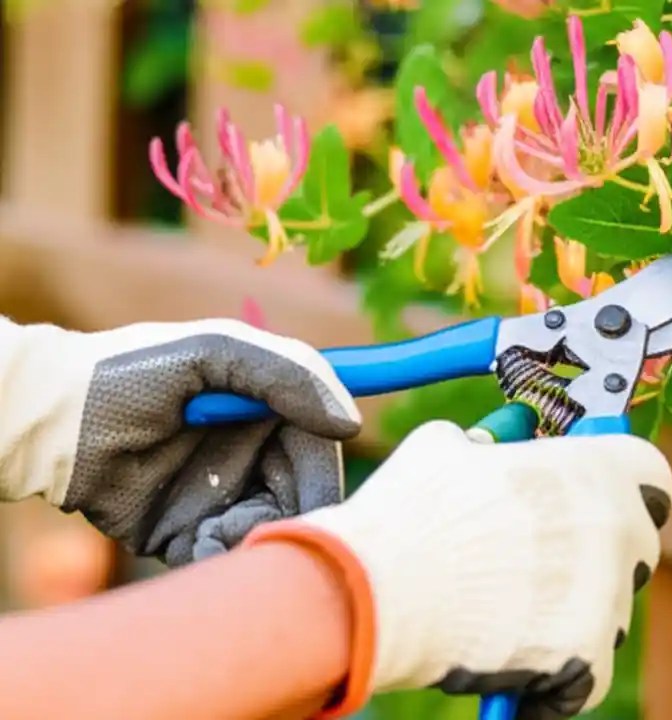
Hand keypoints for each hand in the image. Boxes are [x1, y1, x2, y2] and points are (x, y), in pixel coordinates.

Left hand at [0, 318, 360, 564]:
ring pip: (272, 529)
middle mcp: (248, 452)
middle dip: (298, 512)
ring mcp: (218, 495)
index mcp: (263, 407)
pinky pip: (226, 557)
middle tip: (273, 520)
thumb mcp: (214, 352)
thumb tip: (351, 423)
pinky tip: (206, 544)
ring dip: (260, 536)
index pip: (318, 441)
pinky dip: (226, 557)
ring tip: (223, 529)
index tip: (325, 489)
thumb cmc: (128, 372)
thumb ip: (288, 375)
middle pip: (304, 492)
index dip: (328, 465)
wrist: (50, 423)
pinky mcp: (186, 534)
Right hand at [245, 420, 671, 719]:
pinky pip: (593, 671)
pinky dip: (562, 675)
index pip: (651, 474)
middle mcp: (614, 529)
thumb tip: (500, 437)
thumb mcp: (448, 448)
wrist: (380, 594)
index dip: (623, 483)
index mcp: (592, 470)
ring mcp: (607, 595)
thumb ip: (491, 440)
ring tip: (511, 609)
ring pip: (612, 608)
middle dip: (599, 552)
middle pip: (635, 544)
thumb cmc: (411, 514)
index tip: (597, 493)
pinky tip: (518, 659)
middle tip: (541, 559)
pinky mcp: (588, 655)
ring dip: (578, 610)